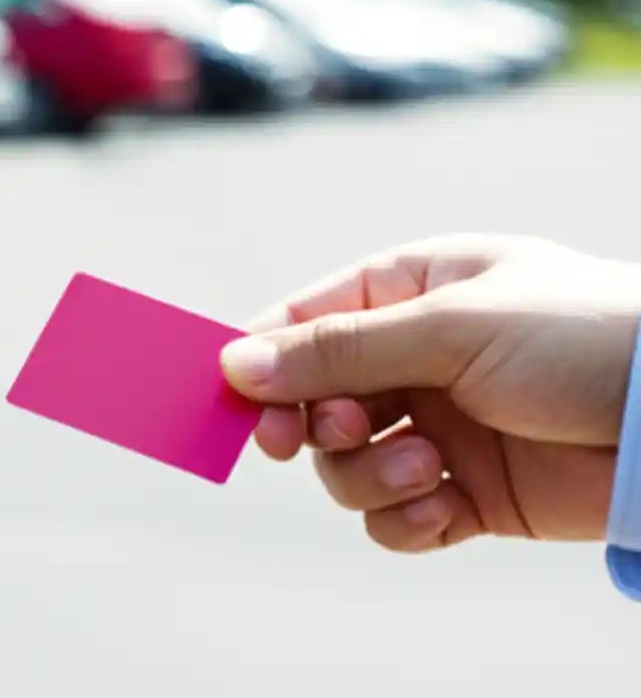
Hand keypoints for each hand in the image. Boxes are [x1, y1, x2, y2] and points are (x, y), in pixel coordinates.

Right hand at [221, 235, 640, 551]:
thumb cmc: (577, 337)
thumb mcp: (449, 327)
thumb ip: (338, 349)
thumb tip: (233, 364)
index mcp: (409, 293)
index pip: (304, 320)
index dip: (263, 362)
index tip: (235, 404)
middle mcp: (414, 358)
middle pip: (313, 401)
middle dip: (317, 426)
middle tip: (343, 433)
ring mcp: (438, 426)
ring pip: (346, 466)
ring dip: (370, 475)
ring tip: (428, 466)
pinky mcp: (464, 491)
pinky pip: (393, 516)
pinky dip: (406, 519)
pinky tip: (447, 506)